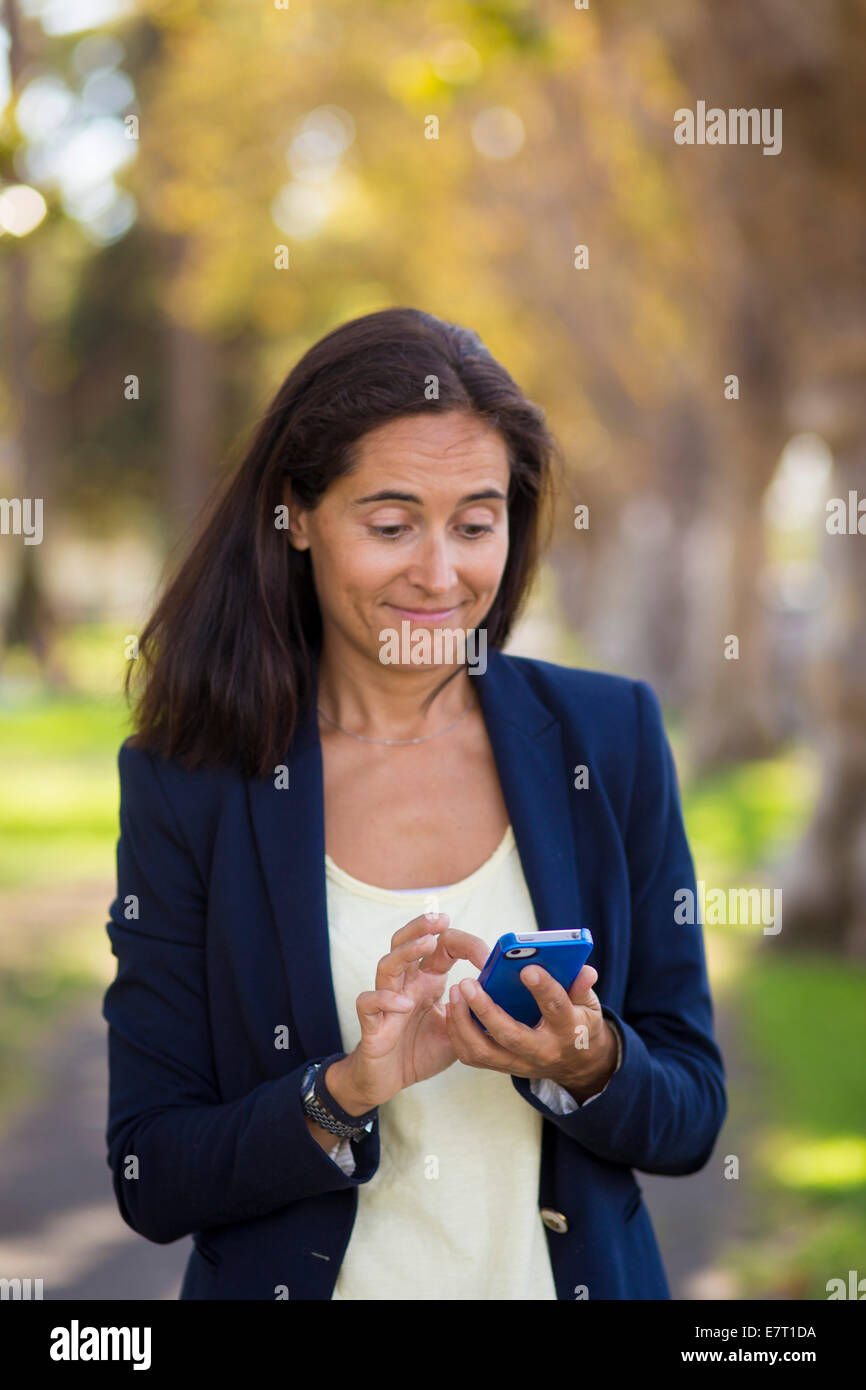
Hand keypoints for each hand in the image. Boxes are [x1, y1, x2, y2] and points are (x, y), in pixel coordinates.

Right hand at [341, 913, 484, 1109]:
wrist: (389, 1080)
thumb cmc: (422, 1050)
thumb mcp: (459, 1030)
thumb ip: (473, 1012)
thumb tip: (502, 996)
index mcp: (427, 981)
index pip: (441, 948)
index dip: (463, 944)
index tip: (487, 955)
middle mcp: (406, 984)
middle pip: (405, 942)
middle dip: (422, 926)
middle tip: (441, 918)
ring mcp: (387, 1001)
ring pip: (387, 965)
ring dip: (406, 951)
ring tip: (427, 943)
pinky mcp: (372, 1023)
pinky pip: (369, 1002)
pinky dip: (385, 999)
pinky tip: (404, 1003)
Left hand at [443, 944, 615, 1098]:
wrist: (576, 1064)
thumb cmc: (578, 1023)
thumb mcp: (589, 1005)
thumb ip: (582, 987)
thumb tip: (586, 970)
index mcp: (568, 1030)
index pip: (556, 1008)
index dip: (543, 989)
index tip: (527, 969)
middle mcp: (542, 1051)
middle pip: (510, 1035)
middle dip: (486, 1009)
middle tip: (468, 983)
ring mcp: (520, 1063)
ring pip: (484, 1050)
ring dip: (464, 1022)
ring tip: (455, 993)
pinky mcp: (503, 1066)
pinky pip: (473, 1056)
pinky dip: (458, 1034)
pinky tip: (453, 1009)